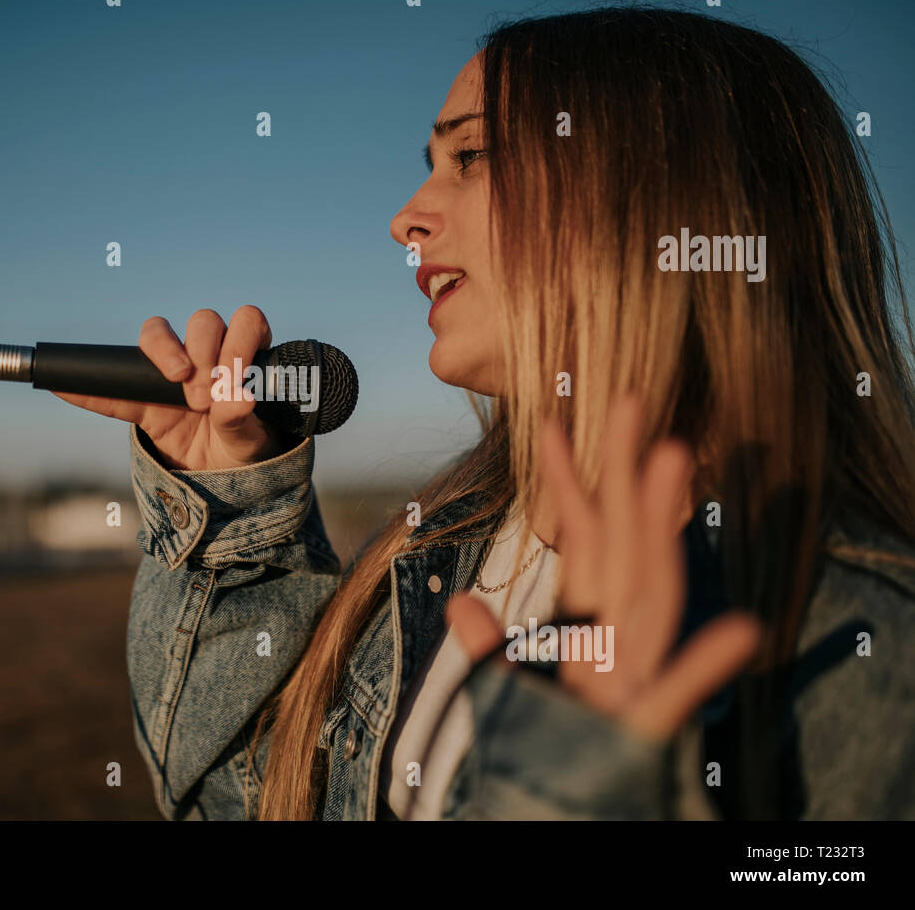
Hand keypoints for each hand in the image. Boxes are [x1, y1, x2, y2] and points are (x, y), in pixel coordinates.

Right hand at [50, 305, 287, 470]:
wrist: (220, 483)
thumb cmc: (246, 453)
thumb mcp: (252, 444)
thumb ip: (243, 422)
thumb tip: (239, 399)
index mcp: (245, 359)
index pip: (245, 322)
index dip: (240, 338)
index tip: (234, 372)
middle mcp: (211, 358)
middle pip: (202, 322)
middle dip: (204, 351)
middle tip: (207, 394)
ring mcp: (174, 376)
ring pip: (159, 335)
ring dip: (166, 352)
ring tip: (181, 394)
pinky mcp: (145, 400)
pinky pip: (114, 390)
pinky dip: (90, 389)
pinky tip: (65, 388)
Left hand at [447, 395, 760, 739]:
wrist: (580, 803)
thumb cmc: (557, 738)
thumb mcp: (513, 690)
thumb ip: (489, 649)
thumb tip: (460, 602)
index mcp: (587, 621)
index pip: (576, 539)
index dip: (563, 482)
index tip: (547, 424)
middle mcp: (617, 633)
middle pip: (622, 542)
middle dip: (624, 474)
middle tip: (628, 400)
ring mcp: (634, 673)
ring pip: (652, 590)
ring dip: (662, 531)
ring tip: (676, 461)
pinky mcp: (645, 725)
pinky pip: (675, 697)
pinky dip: (706, 668)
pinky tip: (743, 631)